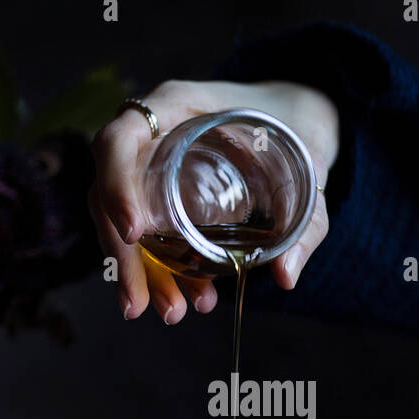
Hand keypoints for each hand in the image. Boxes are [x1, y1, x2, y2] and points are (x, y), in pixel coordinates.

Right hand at [89, 79, 339, 322]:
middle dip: (124, 257)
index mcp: (176, 105)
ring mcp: (150, 165)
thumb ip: (306, 219)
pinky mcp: (160, 194)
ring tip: (172, 313)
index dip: (117, 186)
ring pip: (121, 222)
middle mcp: (152, 133)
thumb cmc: (298, 125)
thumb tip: (285, 276)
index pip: (119, 141)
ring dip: (140, 273)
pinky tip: (183, 300)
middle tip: (140, 305)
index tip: (135, 233)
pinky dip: (158, 271)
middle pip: (108, 193)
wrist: (297, 116)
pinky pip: (144, 233)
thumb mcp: (310, 164)